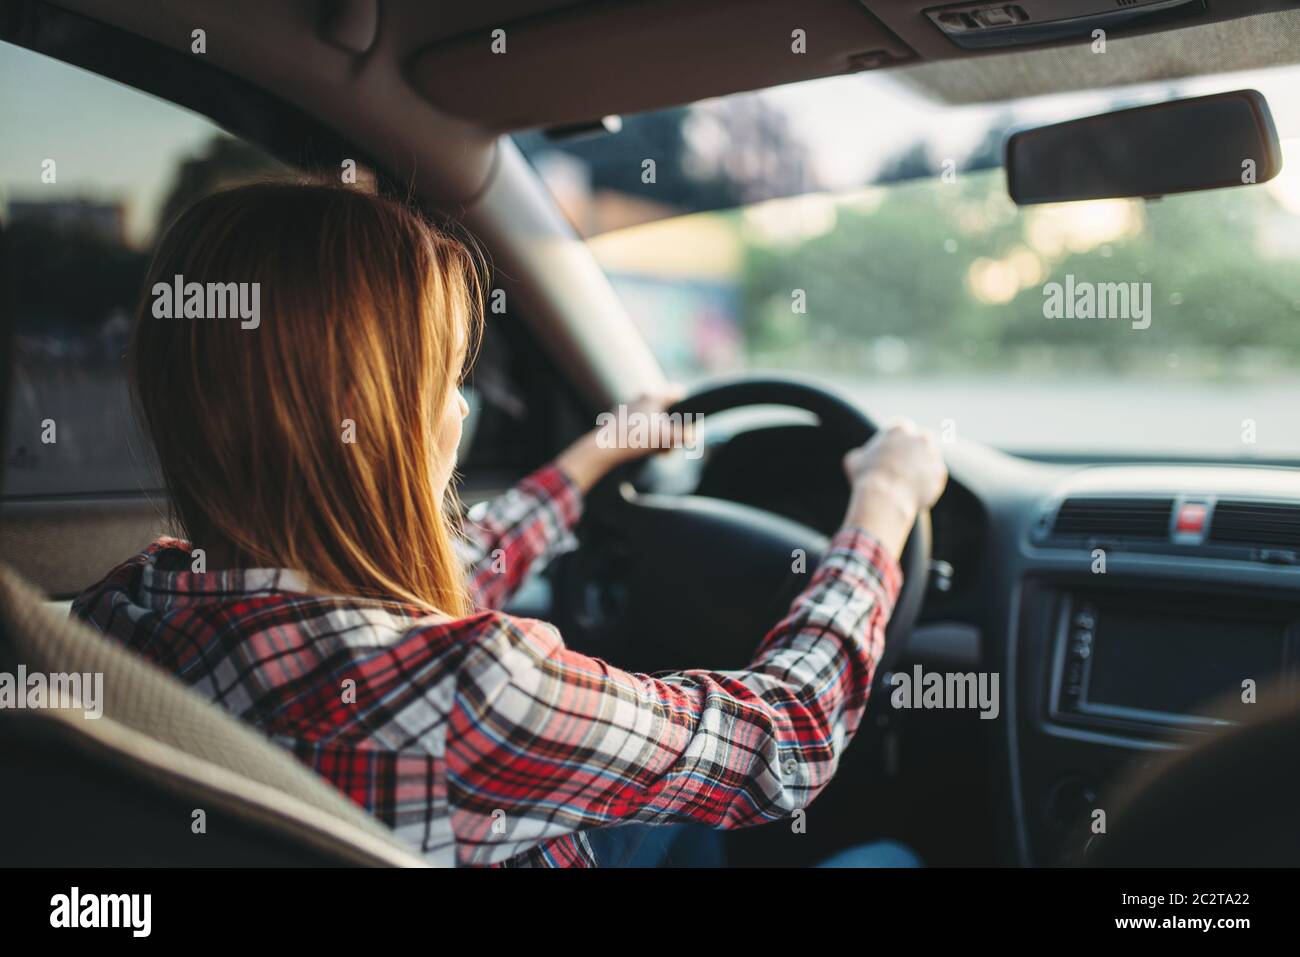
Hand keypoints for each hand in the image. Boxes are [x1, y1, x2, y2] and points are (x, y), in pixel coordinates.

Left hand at [555, 389, 689, 492]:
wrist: (604, 447)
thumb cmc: (636, 438)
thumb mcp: (665, 437)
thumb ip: (683, 436)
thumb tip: (693, 437)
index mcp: (653, 397)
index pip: (676, 393)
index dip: (686, 402)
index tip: (690, 415)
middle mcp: (640, 399)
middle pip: (664, 409)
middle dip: (671, 427)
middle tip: (672, 443)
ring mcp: (628, 410)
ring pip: (651, 420)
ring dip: (658, 434)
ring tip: (658, 450)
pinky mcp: (618, 422)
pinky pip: (638, 427)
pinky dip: (644, 437)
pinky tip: (644, 450)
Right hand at [841, 418, 947, 558]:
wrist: (885, 497)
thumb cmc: (867, 477)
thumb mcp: (854, 461)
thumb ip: (861, 456)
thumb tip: (860, 459)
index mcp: (899, 428)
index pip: (900, 434)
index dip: (894, 447)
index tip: (890, 459)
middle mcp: (920, 436)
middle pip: (918, 444)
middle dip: (913, 455)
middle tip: (903, 470)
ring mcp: (933, 454)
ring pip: (927, 461)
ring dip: (921, 470)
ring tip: (907, 486)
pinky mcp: (939, 472)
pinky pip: (933, 479)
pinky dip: (926, 486)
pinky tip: (914, 495)